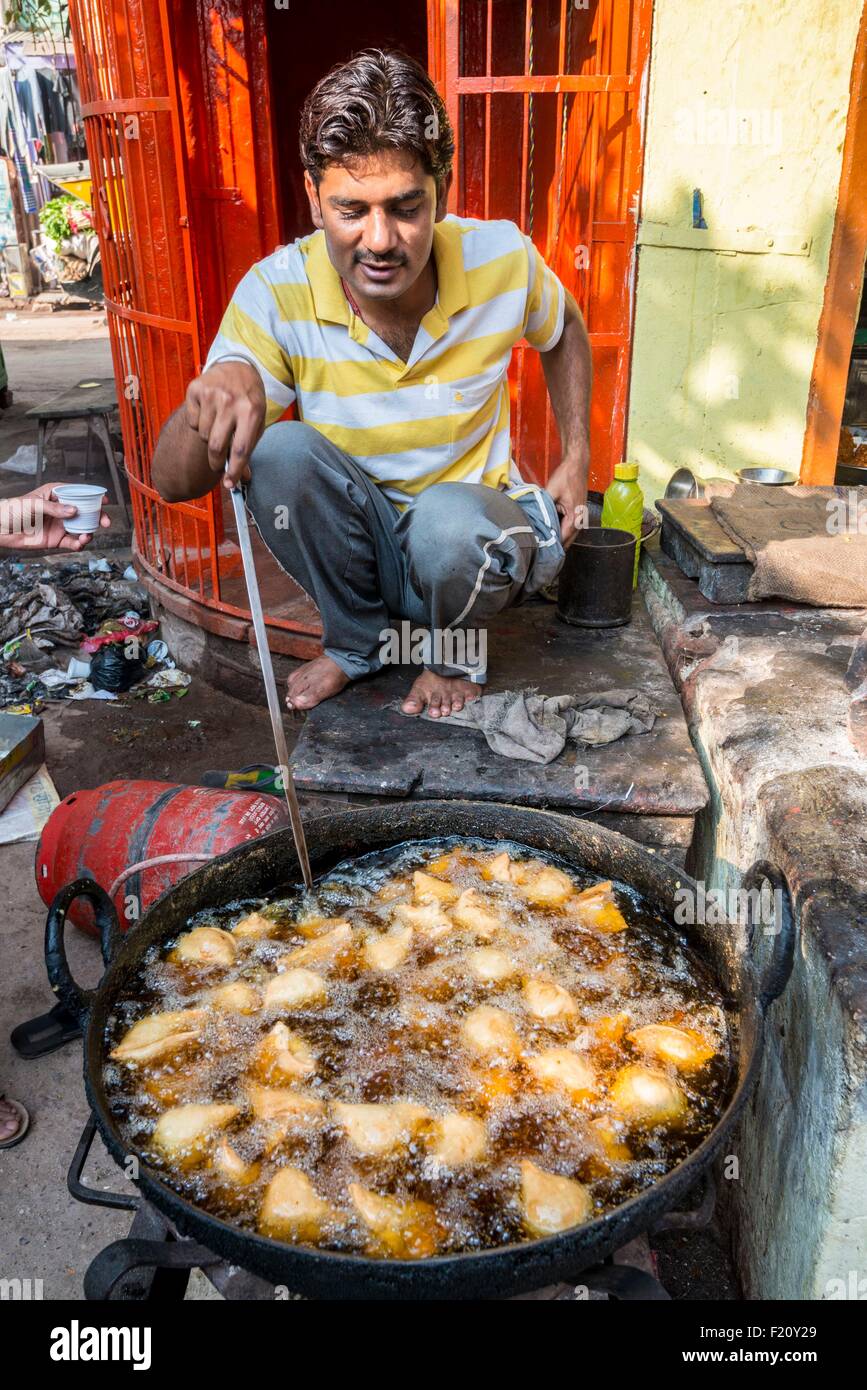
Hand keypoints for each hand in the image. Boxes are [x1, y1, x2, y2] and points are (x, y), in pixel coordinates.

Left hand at [0, 483, 110, 551]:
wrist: (2, 530)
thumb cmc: (13, 510)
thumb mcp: (34, 504)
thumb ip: (55, 508)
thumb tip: (75, 511)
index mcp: (56, 494)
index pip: (78, 493)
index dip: (93, 496)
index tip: (104, 501)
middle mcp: (61, 509)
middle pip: (85, 512)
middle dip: (97, 517)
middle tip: (106, 522)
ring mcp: (60, 525)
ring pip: (82, 528)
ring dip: (89, 532)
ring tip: (87, 536)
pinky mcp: (57, 540)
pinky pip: (73, 542)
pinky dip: (79, 543)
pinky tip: (80, 543)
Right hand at [184, 361, 265, 488]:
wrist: (237, 368)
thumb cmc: (248, 401)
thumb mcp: (256, 421)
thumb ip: (248, 448)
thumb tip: (243, 478)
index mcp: (251, 411)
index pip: (241, 449)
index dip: (235, 470)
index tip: (229, 485)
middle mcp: (230, 402)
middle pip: (217, 446)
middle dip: (216, 462)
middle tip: (218, 464)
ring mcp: (211, 394)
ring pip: (203, 435)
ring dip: (209, 437)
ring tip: (218, 424)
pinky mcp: (195, 389)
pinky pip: (192, 422)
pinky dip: (199, 423)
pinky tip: (209, 412)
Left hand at [547, 445, 589, 544]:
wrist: (577, 464)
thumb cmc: (566, 476)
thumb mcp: (551, 491)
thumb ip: (543, 507)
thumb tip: (532, 519)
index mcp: (575, 517)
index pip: (562, 539)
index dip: (551, 547)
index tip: (539, 553)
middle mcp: (579, 520)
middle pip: (566, 541)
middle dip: (554, 547)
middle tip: (539, 553)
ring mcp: (580, 517)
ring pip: (568, 535)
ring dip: (557, 540)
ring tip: (543, 545)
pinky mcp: (577, 513)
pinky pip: (568, 527)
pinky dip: (560, 531)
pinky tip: (549, 532)